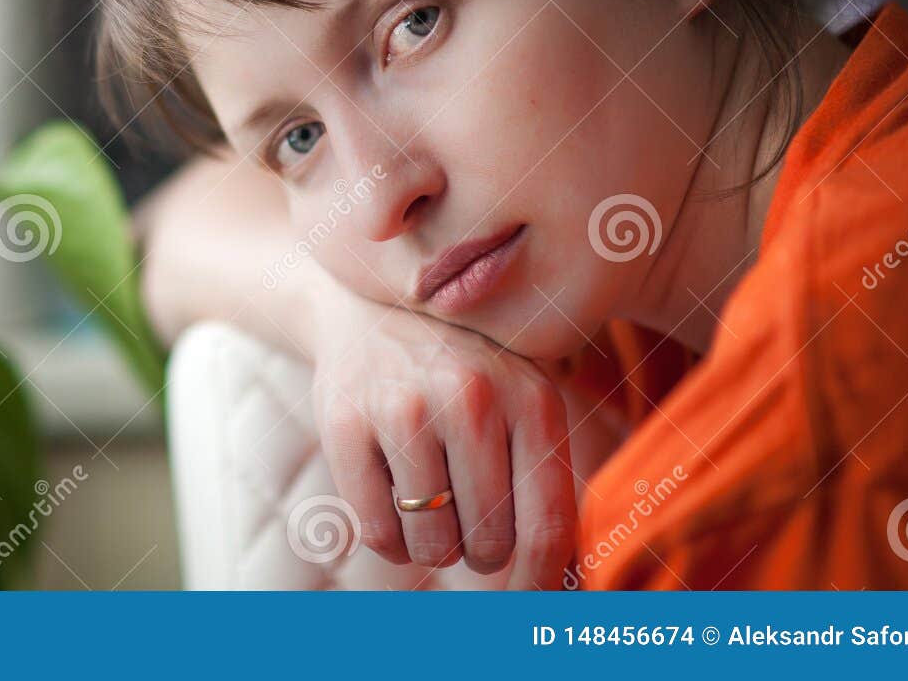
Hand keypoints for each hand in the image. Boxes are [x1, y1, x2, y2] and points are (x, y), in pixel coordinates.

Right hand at [305, 278, 577, 588]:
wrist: (367, 303)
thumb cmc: (460, 370)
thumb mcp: (518, 396)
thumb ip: (544, 474)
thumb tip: (560, 579)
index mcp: (531, 397)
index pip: (548, 525)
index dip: (540, 584)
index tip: (529, 605)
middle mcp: (471, 398)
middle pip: (489, 542)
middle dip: (479, 550)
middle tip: (466, 518)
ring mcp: (404, 408)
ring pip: (432, 543)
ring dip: (431, 545)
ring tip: (427, 500)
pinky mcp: (346, 422)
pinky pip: (378, 531)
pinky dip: (389, 539)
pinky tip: (392, 498)